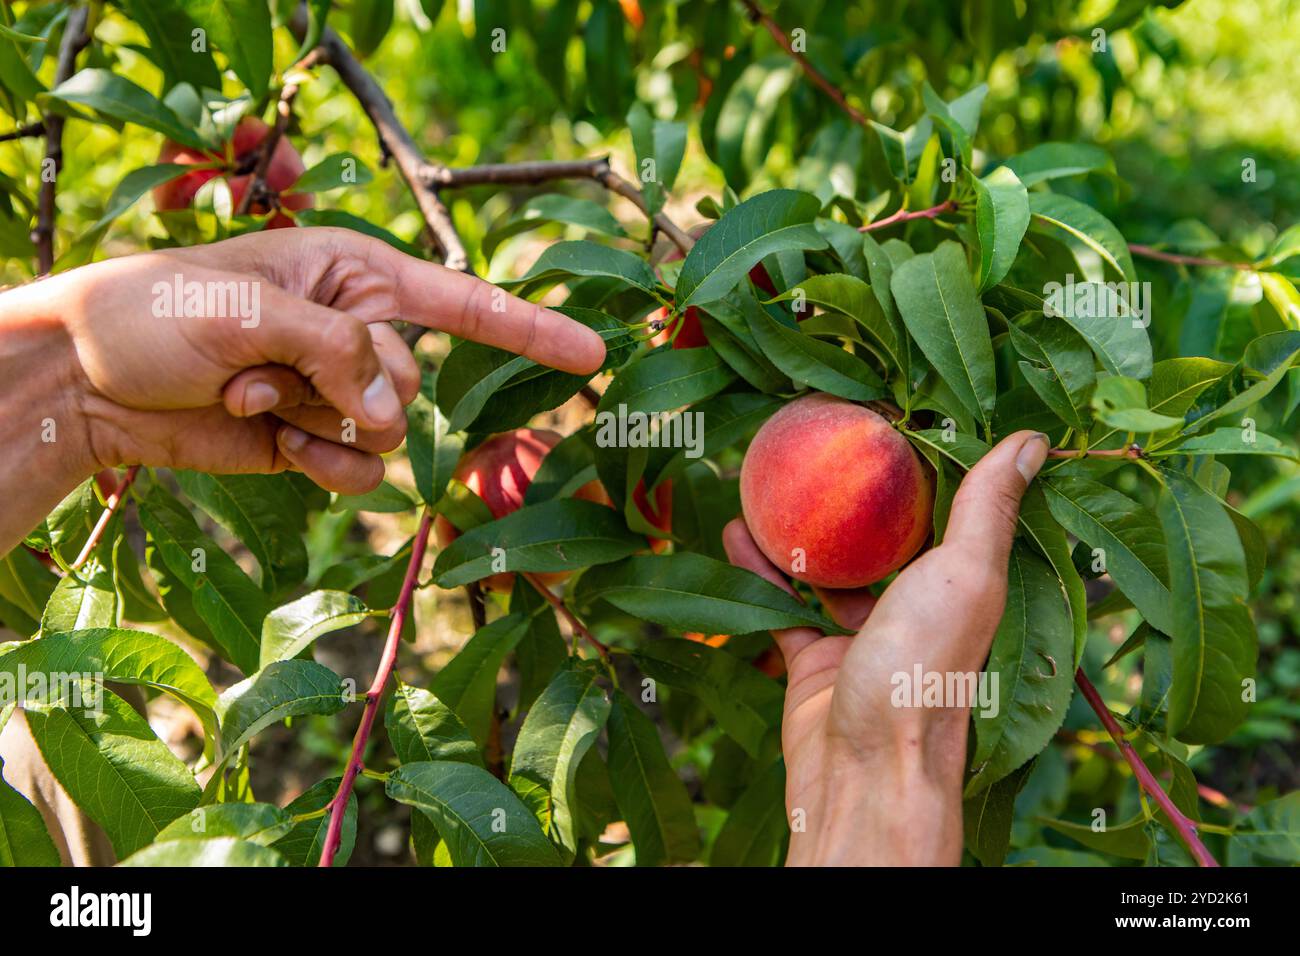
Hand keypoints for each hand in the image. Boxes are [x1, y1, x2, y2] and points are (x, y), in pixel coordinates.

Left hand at [0, 227, 604, 549]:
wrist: (88, 378)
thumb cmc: (160, 310)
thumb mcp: (250, 306)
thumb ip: (339, 351)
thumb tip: (391, 417)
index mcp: (356, 274)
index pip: (464, 303)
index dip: (532, 330)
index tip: (594, 355)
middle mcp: (358, 332)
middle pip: (412, 385)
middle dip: (344, 387)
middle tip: (266, 365)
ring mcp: (337, 393)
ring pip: (388, 437)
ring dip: (317, 425)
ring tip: (249, 392)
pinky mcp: (313, 444)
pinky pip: (359, 475)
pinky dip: (321, 467)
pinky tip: (269, 440)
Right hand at [723, 429, 1049, 865]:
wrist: (864, 771)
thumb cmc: (924, 670)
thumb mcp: (965, 575)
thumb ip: (986, 508)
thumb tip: (1034, 437)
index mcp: (963, 584)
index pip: (949, 510)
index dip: (931, 463)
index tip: (901, 412)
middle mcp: (917, 607)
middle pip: (885, 537)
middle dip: (858, 492)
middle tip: (823, 437)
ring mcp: (863, 635)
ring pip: (828, 567)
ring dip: (800, 526)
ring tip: (768, 475)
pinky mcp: (815, 660)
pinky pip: (783, 603)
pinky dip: (759, 571)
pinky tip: (735, 532)